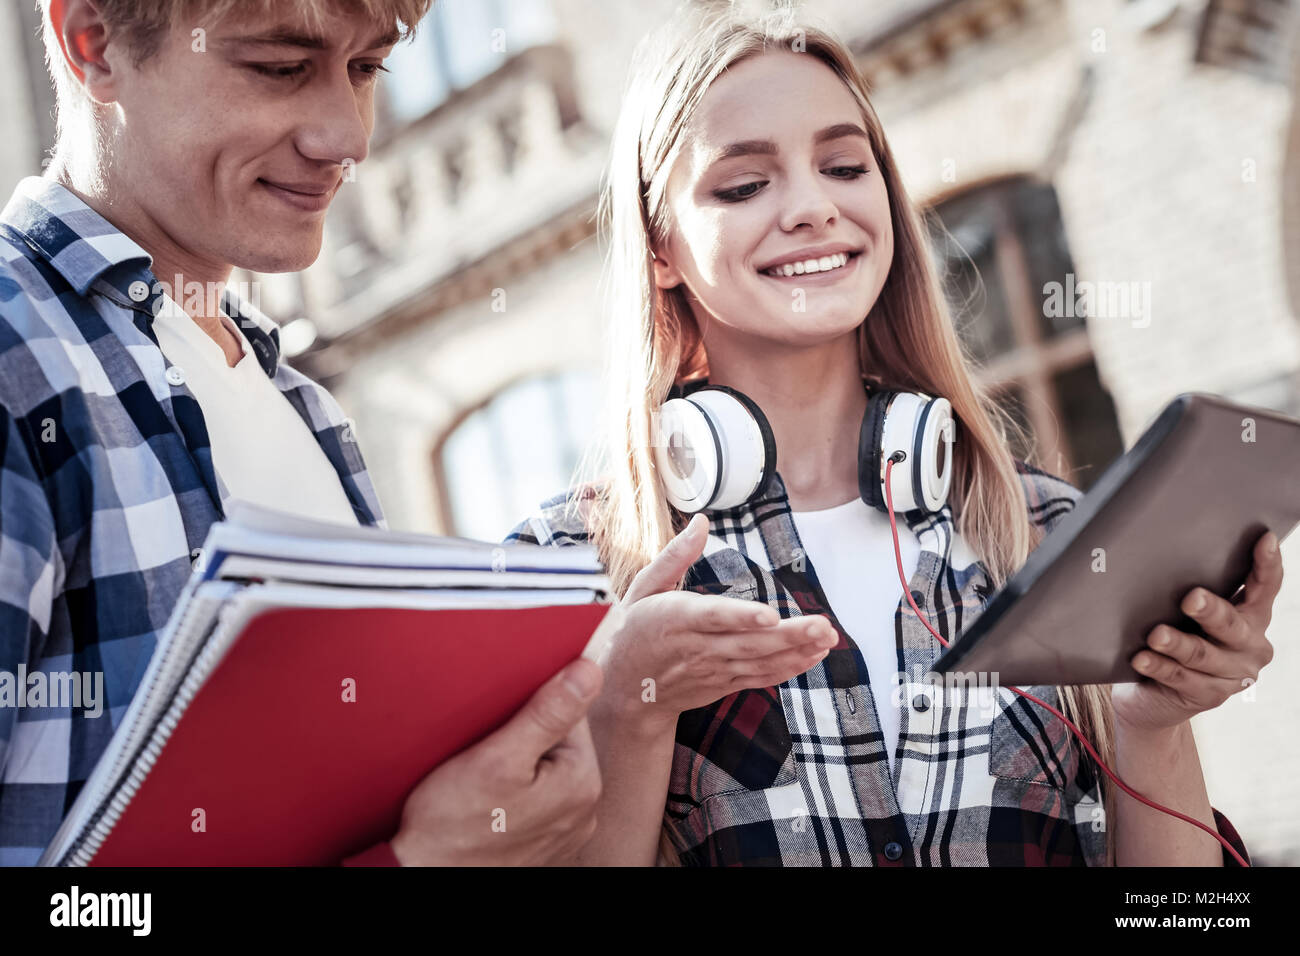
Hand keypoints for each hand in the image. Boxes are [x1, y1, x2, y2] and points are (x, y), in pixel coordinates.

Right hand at [389, 658, 603, 865]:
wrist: (423, 877)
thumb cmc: (452, 825)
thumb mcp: (498, 757)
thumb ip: (548, 712)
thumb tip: (588, 670)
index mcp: (583, 783)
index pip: (571, 715)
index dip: (531, 708)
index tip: (500, 723)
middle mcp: (584, 811)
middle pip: (559, 744)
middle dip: (524, 738)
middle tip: (485, 753)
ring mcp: (564, 833)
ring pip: (545, 772)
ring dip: (517, 765)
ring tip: (482, 779)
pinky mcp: (542, 845)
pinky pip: (535, 801)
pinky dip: (512, 794)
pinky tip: (486, 802)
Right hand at [595, 513, 838, 732]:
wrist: (625, 691)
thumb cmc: (633, 630)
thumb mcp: (642, 589)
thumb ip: (674, 557)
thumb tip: (701, 521)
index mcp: (675, 618)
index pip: (713, 617)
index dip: (742, 617)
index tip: (770, 615)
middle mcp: (697, 648)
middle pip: (748, 643)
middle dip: (789, 635)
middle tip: (823, 625)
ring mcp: (713, 669)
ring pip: (760, 662)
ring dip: (797, 650)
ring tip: (828, 637)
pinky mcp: (724, 682)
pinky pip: (761, 677)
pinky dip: (789, 668)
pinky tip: (814, 655)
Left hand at [1112, 530, 1282, 732]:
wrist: (1155, 696)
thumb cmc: (1173, 639)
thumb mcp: (1187, 614)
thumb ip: (1194, 592)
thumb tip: (1166, 555)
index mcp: (1252, 616)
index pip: (1265, 587)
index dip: (1267, 563)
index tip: (1265, 539)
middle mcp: (1250, 645)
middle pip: (1231, 623)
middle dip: (1211, 610)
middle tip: (1191, 598)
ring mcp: (1233, 674)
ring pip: (1202, 654)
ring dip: (1177, 643)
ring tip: (1155, 635)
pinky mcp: (1208, 696)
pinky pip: (1180, 678)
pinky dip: (1159, 667)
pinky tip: (1141, 659)